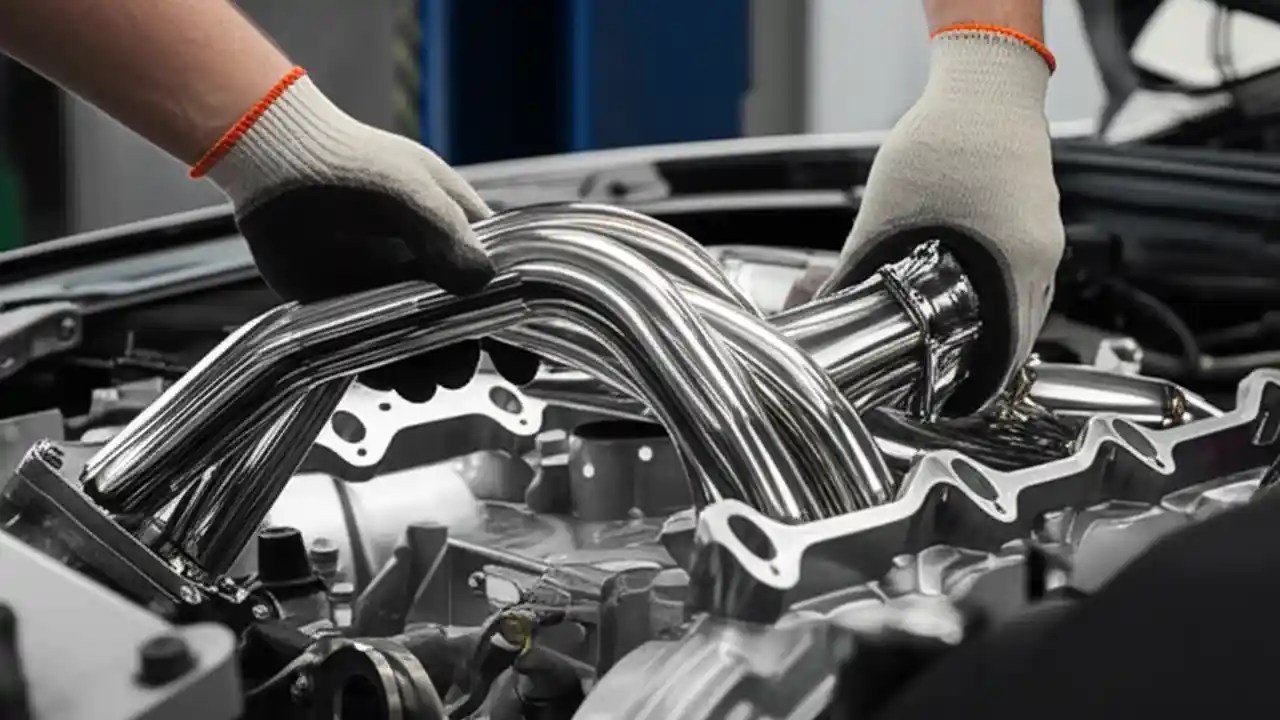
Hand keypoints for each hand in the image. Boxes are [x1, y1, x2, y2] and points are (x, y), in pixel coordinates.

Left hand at [195, 69, 537, 400]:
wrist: (279, 167)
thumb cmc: (352, 164)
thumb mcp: (411, 188)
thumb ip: (447, 233)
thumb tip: (482, 279)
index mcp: (462, 239)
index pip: (504, 291)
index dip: (517, 329)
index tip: (524, 364)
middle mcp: (431, 274)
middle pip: (466, 333)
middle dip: (464, 357)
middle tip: (454, 364)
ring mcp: (390, 297)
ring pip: (423, 353)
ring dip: (426, 374)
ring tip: (418, 379)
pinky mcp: (349, 315)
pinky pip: (376, 357)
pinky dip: (383, 372)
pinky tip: (383, 371)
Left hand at [819, 27, 1064, 412]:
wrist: (983, 86)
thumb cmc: (945, 137)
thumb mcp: (884, 213)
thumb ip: (857, 265)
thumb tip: (828, 302)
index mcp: (1012, 260)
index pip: (1009, 350)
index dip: (980, 380)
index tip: (955, 395)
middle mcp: (1040, 254)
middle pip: (1020, 331)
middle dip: (983, 355)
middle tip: (947, 371)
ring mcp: (1044, 235)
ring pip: (1024, 304)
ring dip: (990, 322)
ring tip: (953, 335)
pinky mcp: (1037, 218)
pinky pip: (1023, 272)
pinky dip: (995, 288)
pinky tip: (963, 285)